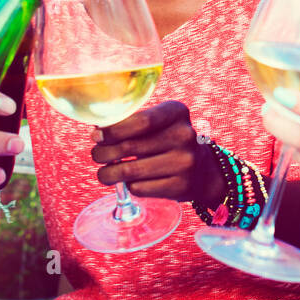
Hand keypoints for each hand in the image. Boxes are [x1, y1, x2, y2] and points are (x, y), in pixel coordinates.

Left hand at [89, 100, 223, 205]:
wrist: (203, 170)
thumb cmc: (169, 141)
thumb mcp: (160, 122)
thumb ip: (133, 123)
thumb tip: (97, 132)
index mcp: (177, 112)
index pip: (140, 120)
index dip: (113, 129)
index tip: (96, 135)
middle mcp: (184, 135)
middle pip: (130, 147)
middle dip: (104, 153)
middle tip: (96, 155)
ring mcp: (185, 162)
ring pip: (130, 171)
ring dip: (108, 174)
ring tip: (104, 173)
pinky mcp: (181, 186)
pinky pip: (140, 188)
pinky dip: (128, 186)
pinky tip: (129, 181)